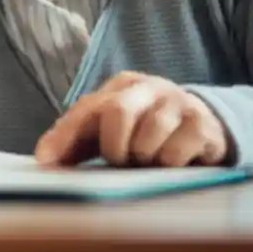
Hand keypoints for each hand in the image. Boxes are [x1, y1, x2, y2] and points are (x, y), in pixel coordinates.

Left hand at [34, 72, 229, 167]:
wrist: (206, 126)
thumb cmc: (147, 133)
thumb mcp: (112, 132)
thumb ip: (77, 143)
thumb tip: (45, 162)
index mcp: (120, 87)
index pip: (85, 109)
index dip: (64, 136)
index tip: (46, 162)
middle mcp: (148, 87)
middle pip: (117, 112)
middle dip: (114, 147)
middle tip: (120, 162)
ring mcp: (178, 102)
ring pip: (148, 135)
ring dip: (143, 158)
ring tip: (148, 163)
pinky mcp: (202, 124)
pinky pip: (175, 152)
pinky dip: (168, 165)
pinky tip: (173, 164)